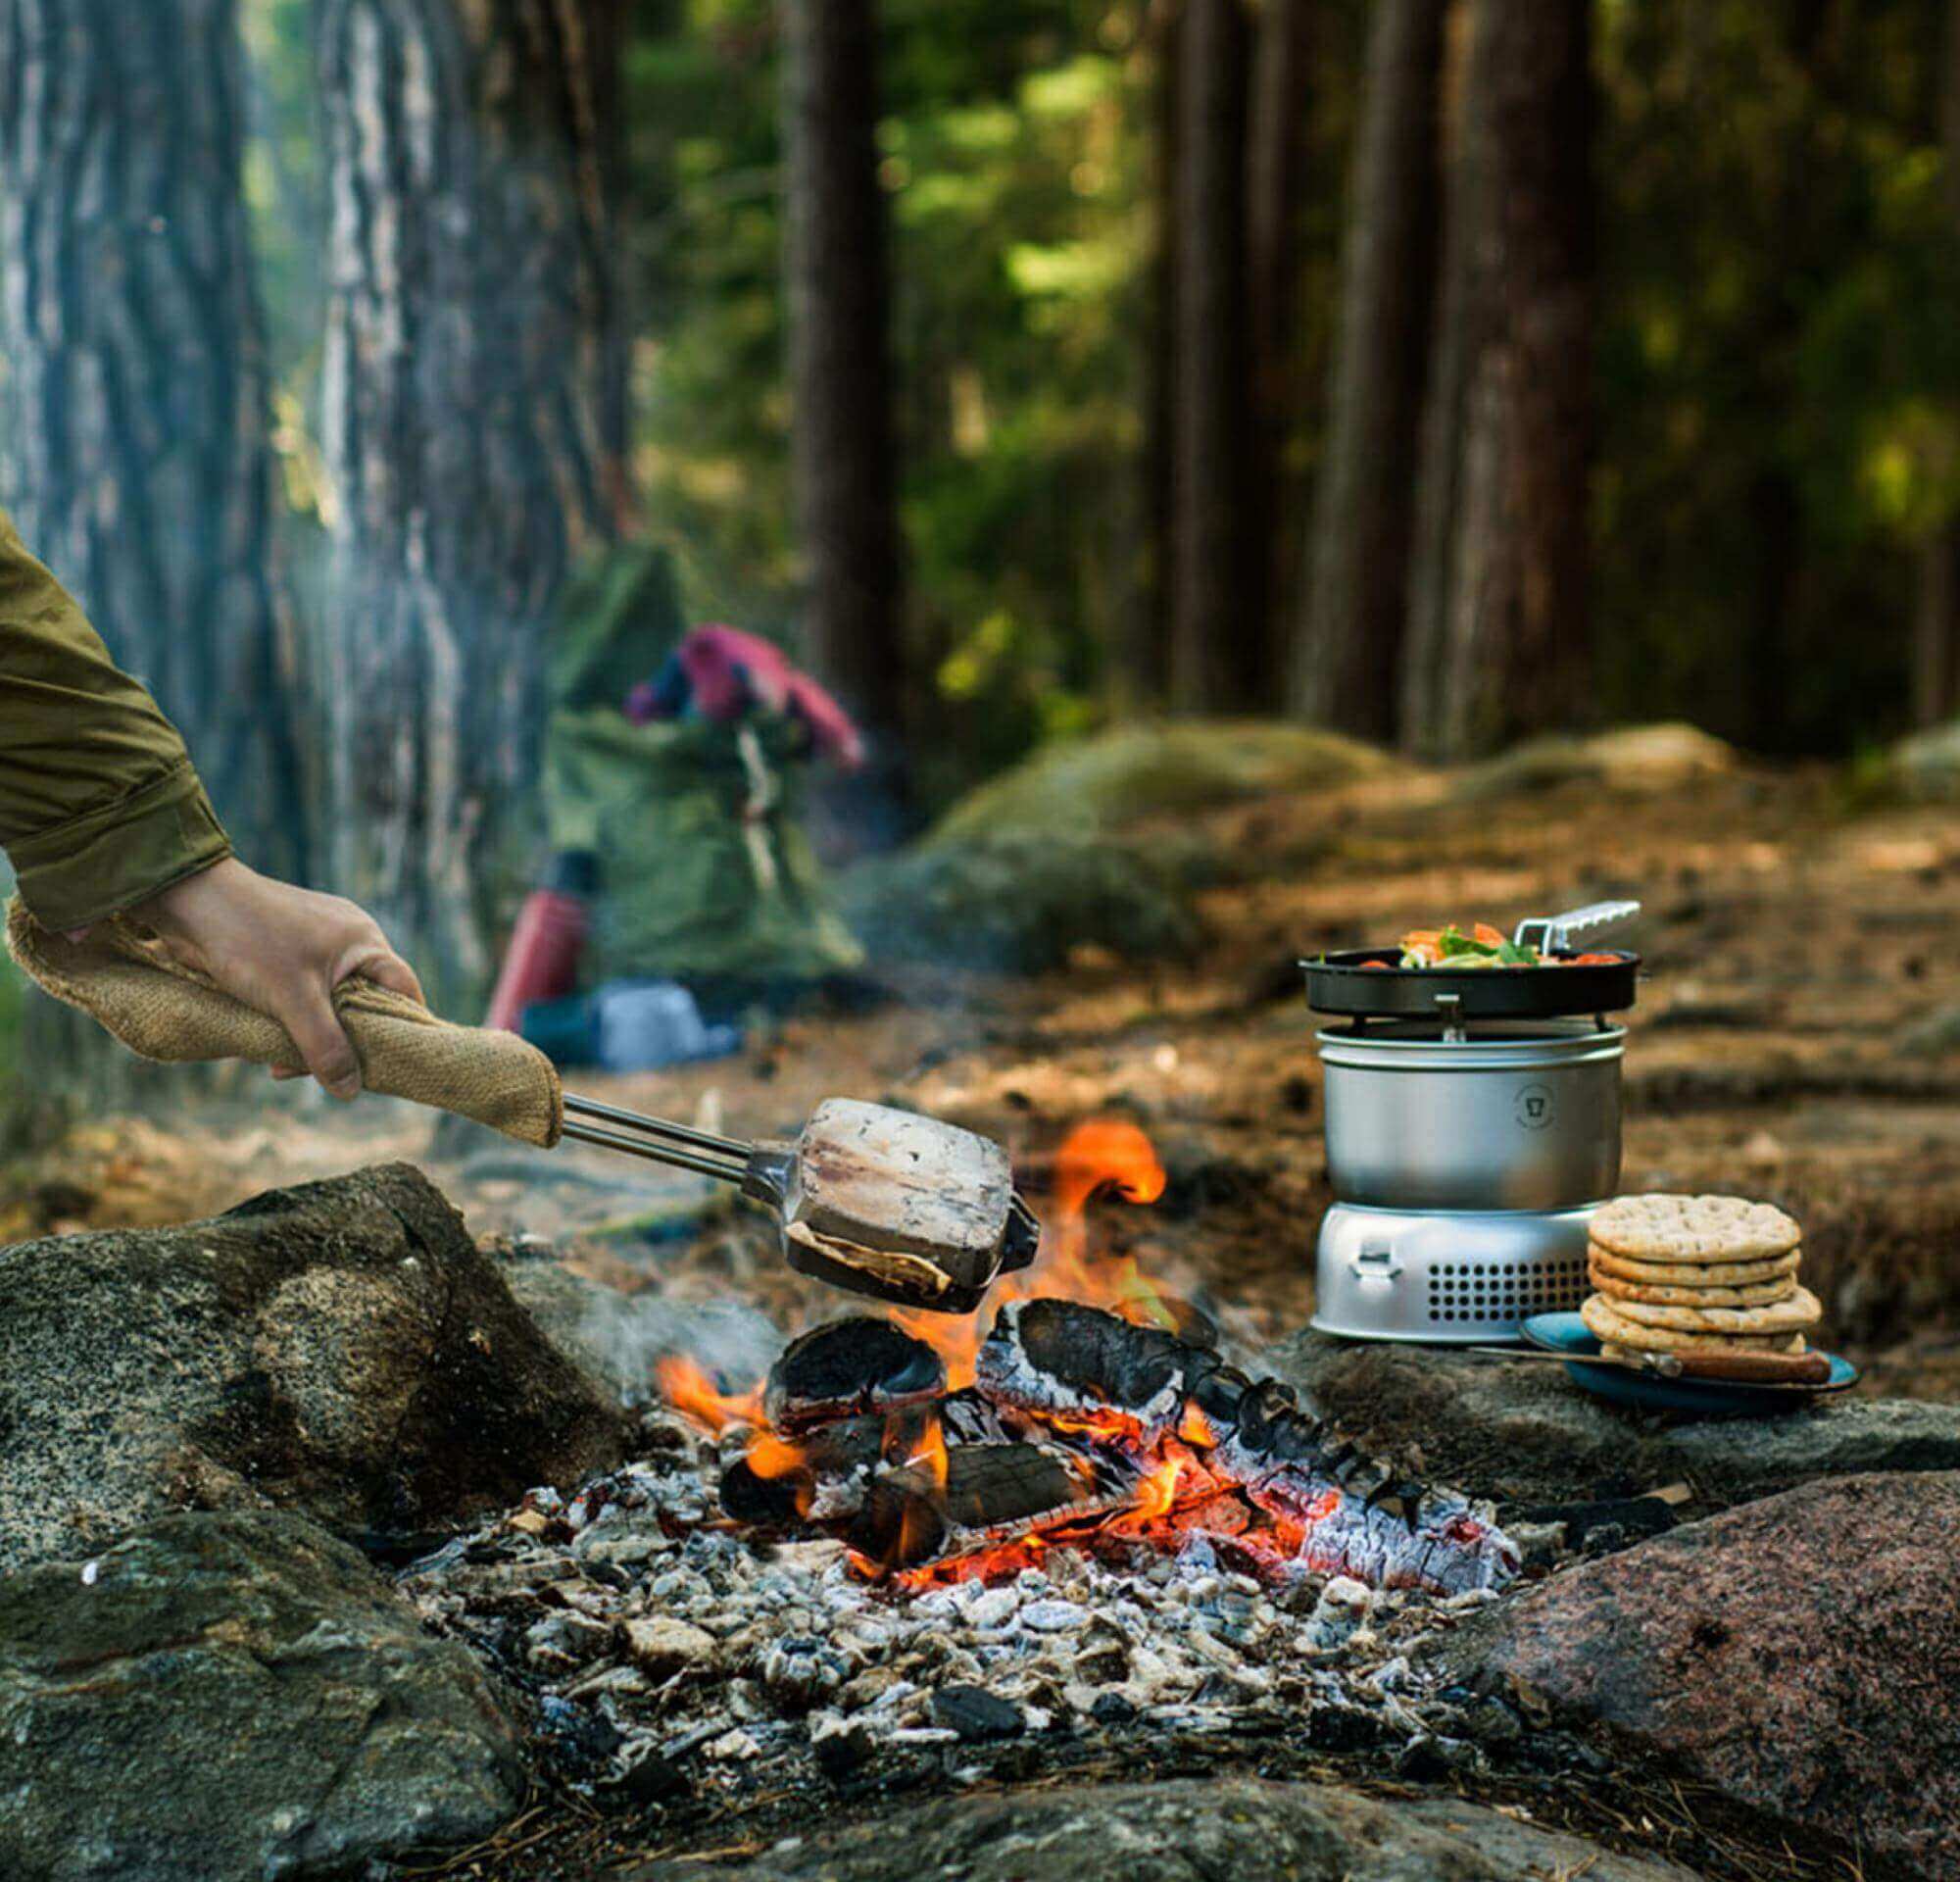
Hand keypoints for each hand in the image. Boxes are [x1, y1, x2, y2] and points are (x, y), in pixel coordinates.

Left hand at [133, 858, 423, 1099]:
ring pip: (329, 1001)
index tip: (392, 1063)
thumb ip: (326, 1047)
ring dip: (309, 1034)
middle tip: (317, 1071)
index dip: (405, 1027)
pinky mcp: (286, 947)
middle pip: (365, 1001)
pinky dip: (290, 1017)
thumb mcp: (293, 1001)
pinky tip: (265, 1036)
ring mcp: (317, 941)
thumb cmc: (250, 941)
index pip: (404, 991)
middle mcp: (348, 939)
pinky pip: (303, 991)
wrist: (189, 900)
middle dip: (342, 1040)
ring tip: (278, 1061)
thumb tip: (351, 1091)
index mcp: (364, 942)